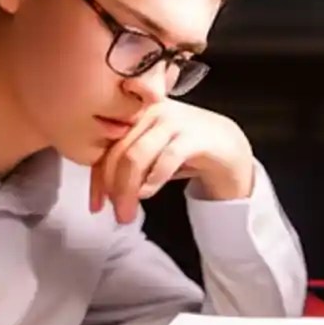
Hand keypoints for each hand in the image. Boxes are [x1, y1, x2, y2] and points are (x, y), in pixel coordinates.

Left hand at [90, 100, 254, 224]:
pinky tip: (147, 194)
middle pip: (118, 152)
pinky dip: (153, 179)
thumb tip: (104, 190)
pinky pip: (166, 158)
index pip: (105, 145)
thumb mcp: (149, 156)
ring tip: (128, 213)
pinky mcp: (194, 135)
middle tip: (116, 214)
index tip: (95, 205)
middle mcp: (150, 110)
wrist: (228, 146)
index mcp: (133, 111)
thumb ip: (126, 164)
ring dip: (128, 189)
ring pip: (136, 156)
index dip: (97, 178)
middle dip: (112, 188)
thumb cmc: (183, 150)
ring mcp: (173, 120)